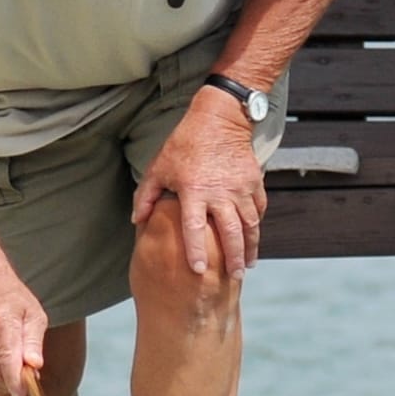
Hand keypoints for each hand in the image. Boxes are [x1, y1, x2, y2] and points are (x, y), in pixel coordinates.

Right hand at [0, 270, 46, 395]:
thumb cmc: (14, 301)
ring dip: (5, 383)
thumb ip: (33, 341)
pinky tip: (7, 369)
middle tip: (30, 379)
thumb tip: (35, 366)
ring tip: (20, 371)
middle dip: (13, 384)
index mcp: (1, 322)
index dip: (14, 380)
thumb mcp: (34, 315)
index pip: (6, 358)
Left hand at [132, 87, 267, 276]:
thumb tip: (136, 221)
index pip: (194, 228)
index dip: (195, 251)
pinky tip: (253, 238)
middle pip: (230, 232)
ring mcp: (241, 188)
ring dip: (250, 247)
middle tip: (234, 277)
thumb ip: (147, 195)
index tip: (198, 271)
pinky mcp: (254, 182)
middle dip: (233, 258)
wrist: (220, 118)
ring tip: (247, 265)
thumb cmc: (185, 142)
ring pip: (250, 224)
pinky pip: (258, 209)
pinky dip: (256, 226)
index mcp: (194, 190)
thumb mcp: (159, 166)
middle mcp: (220, 192)